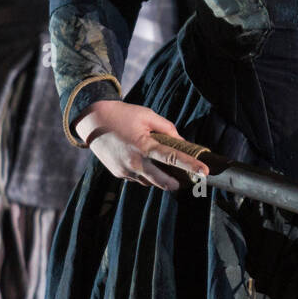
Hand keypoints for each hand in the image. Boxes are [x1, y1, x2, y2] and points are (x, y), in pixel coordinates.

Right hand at [76, 100, 209, 190]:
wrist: (92, 120)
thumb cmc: (123, 115)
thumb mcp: (148, 115)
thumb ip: (167, 129)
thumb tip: (181, 141)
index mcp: (144, 146)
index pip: (173, 158)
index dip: (190, 165)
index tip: (205, 173)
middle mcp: (134, 162)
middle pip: (162, 181)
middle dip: (176, 183)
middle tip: (187, 182)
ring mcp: (125, 170)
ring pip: (149, 182)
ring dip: (160, 179)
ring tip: (169, 172)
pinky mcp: (118, 173)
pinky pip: (137, 178)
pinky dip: (146, 174)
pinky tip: (147, 165)